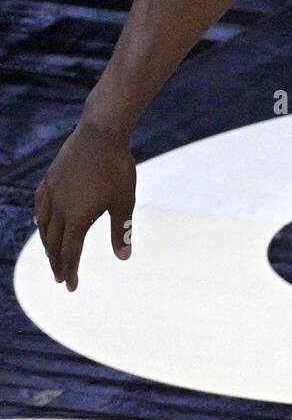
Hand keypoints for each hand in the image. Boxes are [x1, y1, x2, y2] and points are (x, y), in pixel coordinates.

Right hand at [34, 118, 136, 291]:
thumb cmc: (117, 167)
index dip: (70, 271)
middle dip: (57, 262)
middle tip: (60, 277)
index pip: (70, 252)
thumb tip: (124, 258)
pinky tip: (39, 222)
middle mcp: (58, 207)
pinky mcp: (50, 178)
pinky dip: (39, 219)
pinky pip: (40, 205)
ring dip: (47, 243)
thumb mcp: (124, 201)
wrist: (101, 132)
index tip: (70, 286)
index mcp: (76, 217)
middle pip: (54, 243)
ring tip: (52, 254)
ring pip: (44, 225)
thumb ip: (122, 230)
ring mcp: (52, 191)